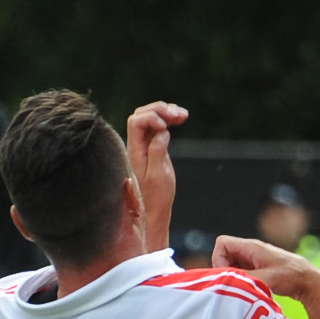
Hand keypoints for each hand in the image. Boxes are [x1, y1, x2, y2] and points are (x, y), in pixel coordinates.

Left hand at [125, 100, 186, 248]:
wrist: (155, 208)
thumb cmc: (157, 196)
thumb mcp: (159, 175)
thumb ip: (157, 152)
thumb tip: (162, 132)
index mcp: (135, 150)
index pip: (136, 122)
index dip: (151, 117)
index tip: (166, 127)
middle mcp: (137, 144)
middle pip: (141, 114)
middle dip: (160, 110)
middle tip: (178, 115)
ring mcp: (145, 144)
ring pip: (150, 117)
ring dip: (166, 112)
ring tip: (183, 115)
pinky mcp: (154, 146)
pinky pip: (158, 126)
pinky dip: (169, 119)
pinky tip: (181, 119)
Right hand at [211, 235, 319, 304]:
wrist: (311, 282)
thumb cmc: (292, 277)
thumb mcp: (267, 279)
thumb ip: (245, 278)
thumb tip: (227, 281)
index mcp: (252, 247)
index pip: (222, 243)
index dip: (219, 259)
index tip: (228, 275)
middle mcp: (252, 251)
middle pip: (225, 255)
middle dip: (225, 270)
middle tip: (233, 285)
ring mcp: (255, 259)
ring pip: (233, 265)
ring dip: (234, 277)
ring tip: (243, 289)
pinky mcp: (260, 268)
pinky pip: (242, 272)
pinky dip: (242, 280)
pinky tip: (250, 290)